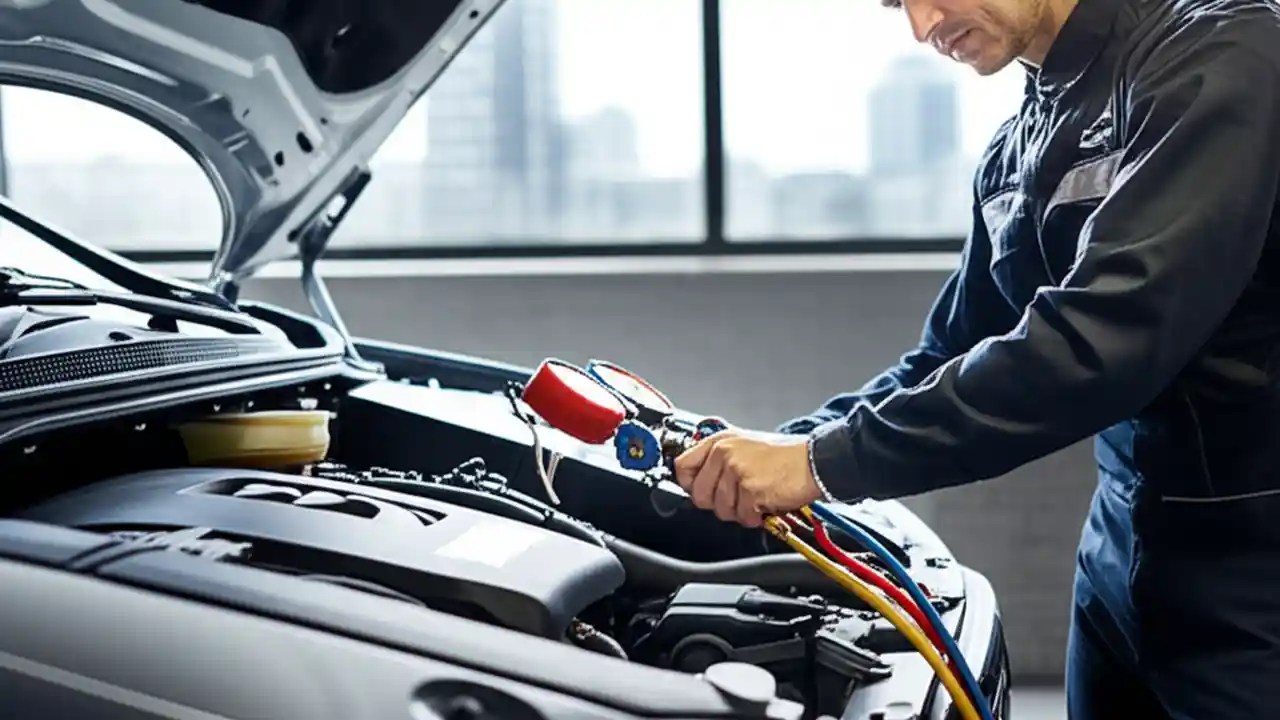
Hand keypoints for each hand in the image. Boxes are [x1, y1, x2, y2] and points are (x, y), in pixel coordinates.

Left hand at [673, 429, 823, 527]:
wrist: (814, 462)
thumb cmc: (786, 456)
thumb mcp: (746, 446)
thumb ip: (720, 460)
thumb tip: (700, 481)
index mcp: (720, 441)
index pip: (682, 467)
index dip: (690, 485)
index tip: (701, 491)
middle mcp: (724, 454)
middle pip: (699, 495)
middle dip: (718, 504)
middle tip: (738, 498)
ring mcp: (736, 471)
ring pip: (721, 510)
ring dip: (740, 511)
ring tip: (757, 497)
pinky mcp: (750, 490)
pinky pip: (742, 517)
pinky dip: (755, 517)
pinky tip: (766, 503)